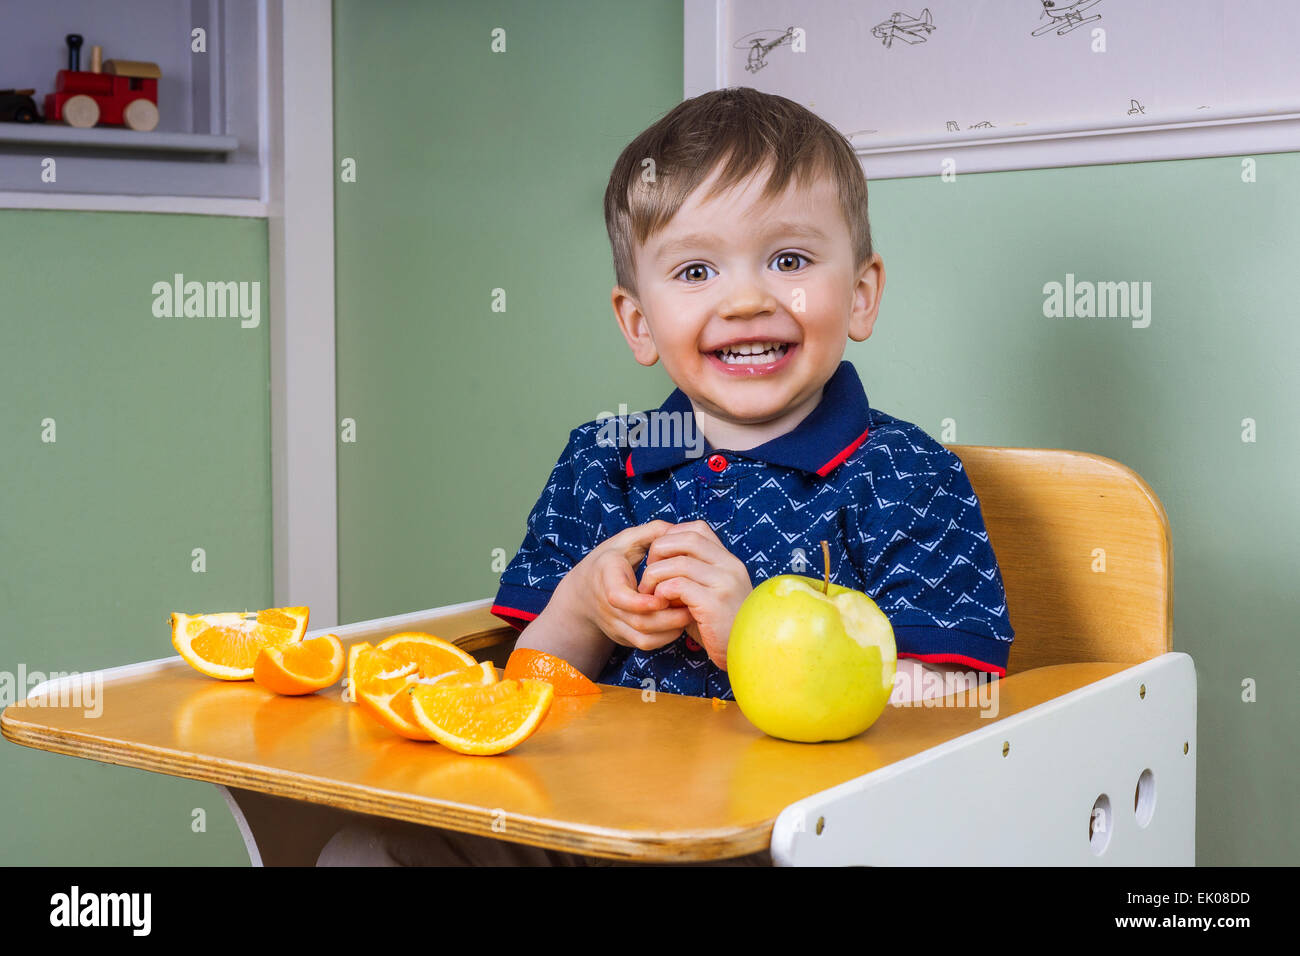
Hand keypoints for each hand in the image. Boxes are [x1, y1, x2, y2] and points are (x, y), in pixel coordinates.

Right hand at [555, 520, 693, 653]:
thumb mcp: (625, 541)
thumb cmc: (610, 561)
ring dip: (671, 629)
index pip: (618, 597)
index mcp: (606, 577)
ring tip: (690, 612)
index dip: (641, 601)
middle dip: (669, 617)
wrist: (584, 592)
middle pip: (638, 622)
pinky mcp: (623, 637)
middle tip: (692, 603)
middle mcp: (607, 606)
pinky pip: (646, 644)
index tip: (662, 596)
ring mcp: (615, 625)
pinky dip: (666, 637)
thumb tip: (675, 529)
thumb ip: (650, 533)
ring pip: (644, 638)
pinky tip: (680, 623)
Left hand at [636, 520, 752, 670]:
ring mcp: (724, 584)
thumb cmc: (721, 627)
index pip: (698, 529)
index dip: (672, 536)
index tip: (659, 557)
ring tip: (649, 592)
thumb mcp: (710, 594)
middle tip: (649, 573)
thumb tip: (657, 564)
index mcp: (729, 561)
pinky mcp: (714, 604)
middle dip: (659, 551)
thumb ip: (691, 577)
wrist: (747, 654)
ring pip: (678, 563)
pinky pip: (678, 586)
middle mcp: (730, 567)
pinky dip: (662, 592)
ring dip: (655, 576)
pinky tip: (660, 603)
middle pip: (686, 539)